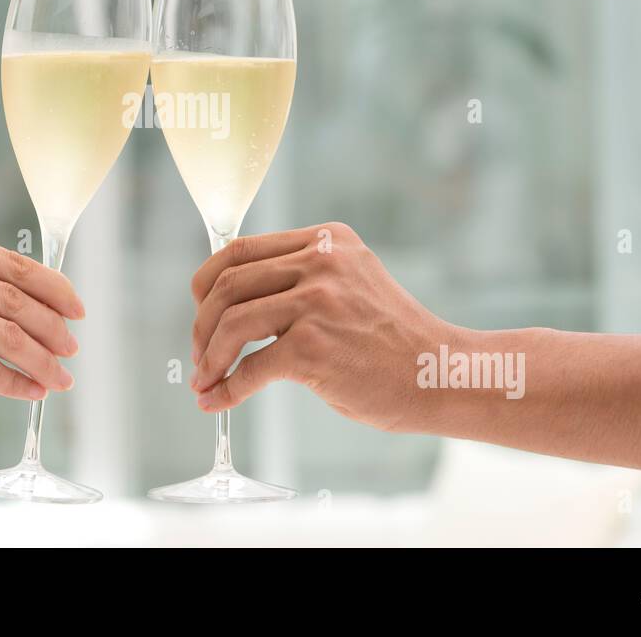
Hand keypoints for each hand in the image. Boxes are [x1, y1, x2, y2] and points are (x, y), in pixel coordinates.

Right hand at [0, 219, 83, 416]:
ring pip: (11, 336)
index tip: (77, 308)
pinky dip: (17, 383)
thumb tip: (34, 303)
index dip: (55, 288)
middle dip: (55, 328)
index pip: (14, 264)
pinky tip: (33, 391)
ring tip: (61, 377)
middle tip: (72, 347)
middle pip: (18, 300)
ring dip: (43, 361)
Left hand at [188, 222, 460, 431]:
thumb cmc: (391, 340)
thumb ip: (300, 278)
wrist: (440, 373)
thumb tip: (230, 303)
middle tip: (200, 354)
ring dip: (209, 356)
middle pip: (228, 283)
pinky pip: (250, 367)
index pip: (240, 249)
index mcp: (326, 240)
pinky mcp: (314, 346)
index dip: (208, 283)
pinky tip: (218, 399)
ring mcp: (318, 302)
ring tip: (206, 380)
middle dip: (202, 324)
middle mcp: (320, 261)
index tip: (202, 312)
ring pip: (232, 322)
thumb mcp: (349, 283)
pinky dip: (227, 387)